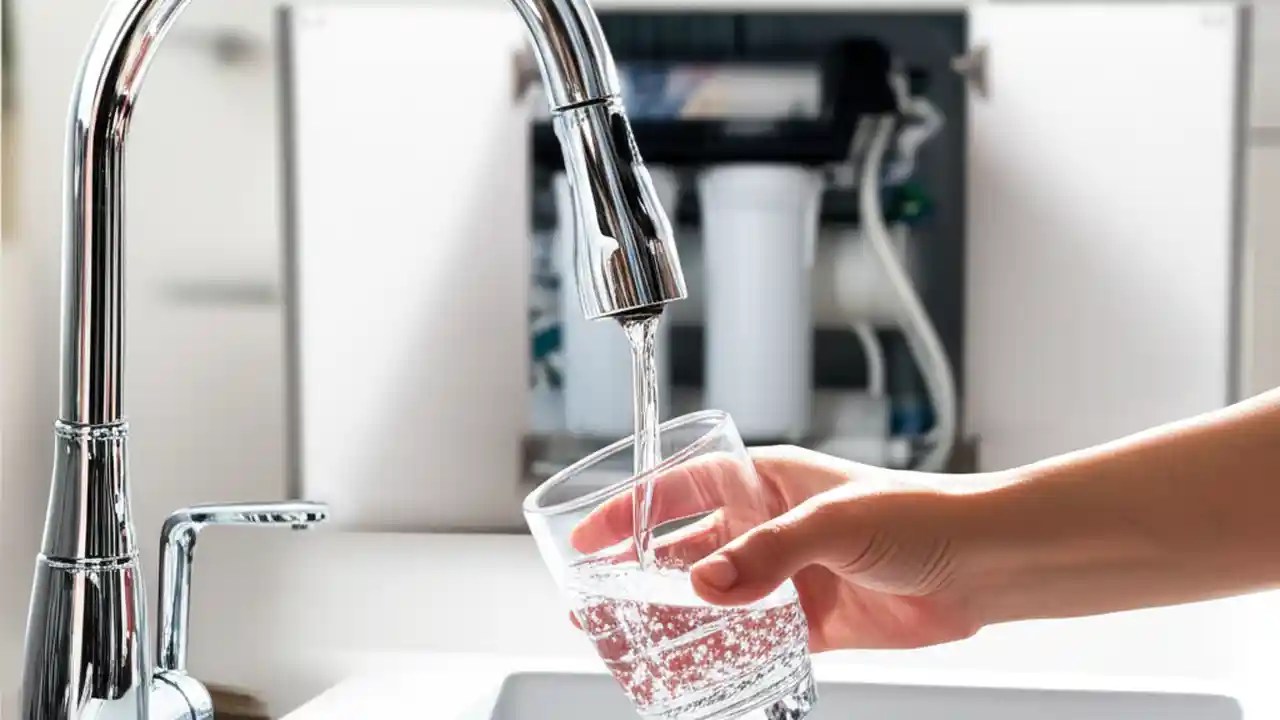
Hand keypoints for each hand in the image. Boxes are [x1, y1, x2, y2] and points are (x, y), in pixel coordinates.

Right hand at [570, 446, 987, 651]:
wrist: (987, 564)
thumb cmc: (923, 515)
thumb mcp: (836, 520)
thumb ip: (769, 553)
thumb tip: (705, 586)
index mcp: (770, 481)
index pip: (683, 487)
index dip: (632, 508)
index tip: (591, 534)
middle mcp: (772, 526)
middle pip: (688, 547)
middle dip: (641, 572)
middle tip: (597, 598)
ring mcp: (790, 575)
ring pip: (715, 597)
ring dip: (675, 616)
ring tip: (631, 640)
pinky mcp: (814, 623)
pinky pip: (753, 640)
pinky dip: (723, 653)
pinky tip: (695, 669)